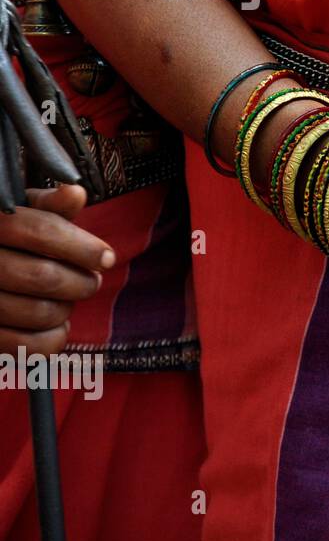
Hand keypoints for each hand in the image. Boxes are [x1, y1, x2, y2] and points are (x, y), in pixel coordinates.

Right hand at [0, 184, 113, 356]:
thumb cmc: (6, 241)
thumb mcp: (20, 214)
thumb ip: (48, 206)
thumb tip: (76, 193)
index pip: (39, 231)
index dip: (81, 246)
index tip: (107, 258)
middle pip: (43, 276)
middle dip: (81, 282)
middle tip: (91, 281)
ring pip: (39, 312)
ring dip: (66, 308)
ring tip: (66, 299)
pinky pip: (27, 346)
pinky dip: (54, 338)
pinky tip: (56, 325)